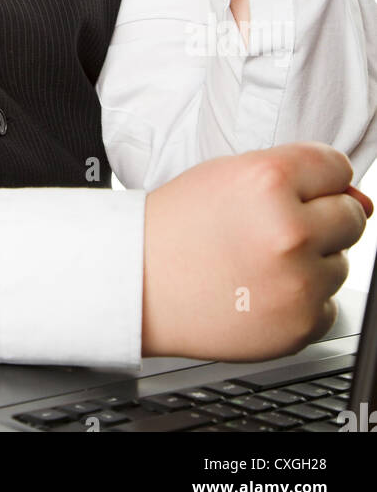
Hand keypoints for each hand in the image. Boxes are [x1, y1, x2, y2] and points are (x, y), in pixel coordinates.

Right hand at [142, 142, 369, 360]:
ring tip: (257, 263)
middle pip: (350, 217)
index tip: (293, 192)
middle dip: (319, 221)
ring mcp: (297, 282)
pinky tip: (259, 292)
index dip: (315, 180)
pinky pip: (328, 306)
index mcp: (268, 179)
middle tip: (271, 230)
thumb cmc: (177, 226)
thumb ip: (300, 177)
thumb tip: (363, 201)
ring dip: (310, 263)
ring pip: (341, 264)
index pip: (338, 167)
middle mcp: (289, 229)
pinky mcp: (298, 325)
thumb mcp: (230, 176)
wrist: (138, 282)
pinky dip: (301, 302)